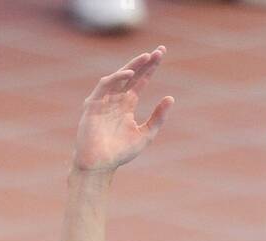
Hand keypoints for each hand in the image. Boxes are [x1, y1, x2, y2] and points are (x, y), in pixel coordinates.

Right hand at [73, 47, 174, 173]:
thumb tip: (171, 97)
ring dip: (133, 65)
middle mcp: (116, 98)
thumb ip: (158, 117)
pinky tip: (129, 73)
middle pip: (132, 74)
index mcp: (127, 104)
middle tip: (160, 50)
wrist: (101, 164)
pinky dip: (116, 78)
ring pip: (120, 76)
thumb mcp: (146, 134)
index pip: (141, 80)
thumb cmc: (121, 152)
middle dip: (145, 62)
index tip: (162, 54)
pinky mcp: (94, 104)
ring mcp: (105, 99)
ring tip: (148, 57)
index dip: (151, 68)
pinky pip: (105, 86)